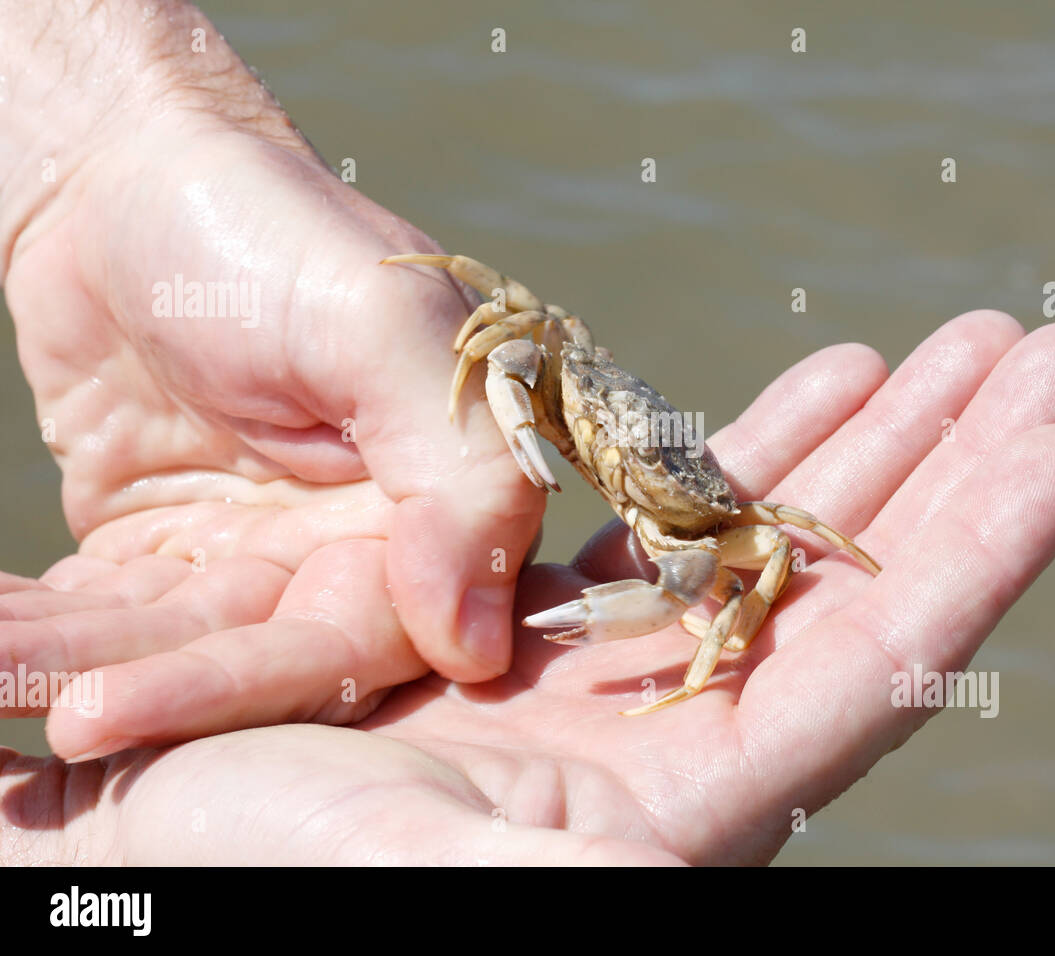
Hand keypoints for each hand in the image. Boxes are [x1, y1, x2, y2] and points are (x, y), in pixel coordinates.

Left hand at [0, 1, 544, 759]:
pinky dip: (35, 636)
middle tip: (43, 716)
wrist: (135, 186)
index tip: (121, 707)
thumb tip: (477, 646)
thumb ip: (461, 473)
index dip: (258, 681)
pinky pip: (104, 621)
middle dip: (142, 691)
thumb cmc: (276, 234)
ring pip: (168, 651)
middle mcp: (355, 551)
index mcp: (434, 509)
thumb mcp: (382, 327)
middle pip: (259, 665)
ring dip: (64, 665)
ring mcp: (254, 560)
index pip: (371, 637)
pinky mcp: (162, 557)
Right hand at [1, 316, 1054, 864]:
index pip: (870, 669)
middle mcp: (662, 758)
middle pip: (847, 593)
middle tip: (1053, 364)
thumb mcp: (410, 871)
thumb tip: (707, 855)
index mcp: (665, 821)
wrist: (128, 830)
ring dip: (875, 443)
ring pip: (774, 544)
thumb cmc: (236, 867)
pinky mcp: (543, 639)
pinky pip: (677, 528)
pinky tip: (824, 384)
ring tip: (962, 350)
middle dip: (959, 473)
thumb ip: (586, 868)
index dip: (978, 557)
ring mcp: (609, 690)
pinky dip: (750, 446)